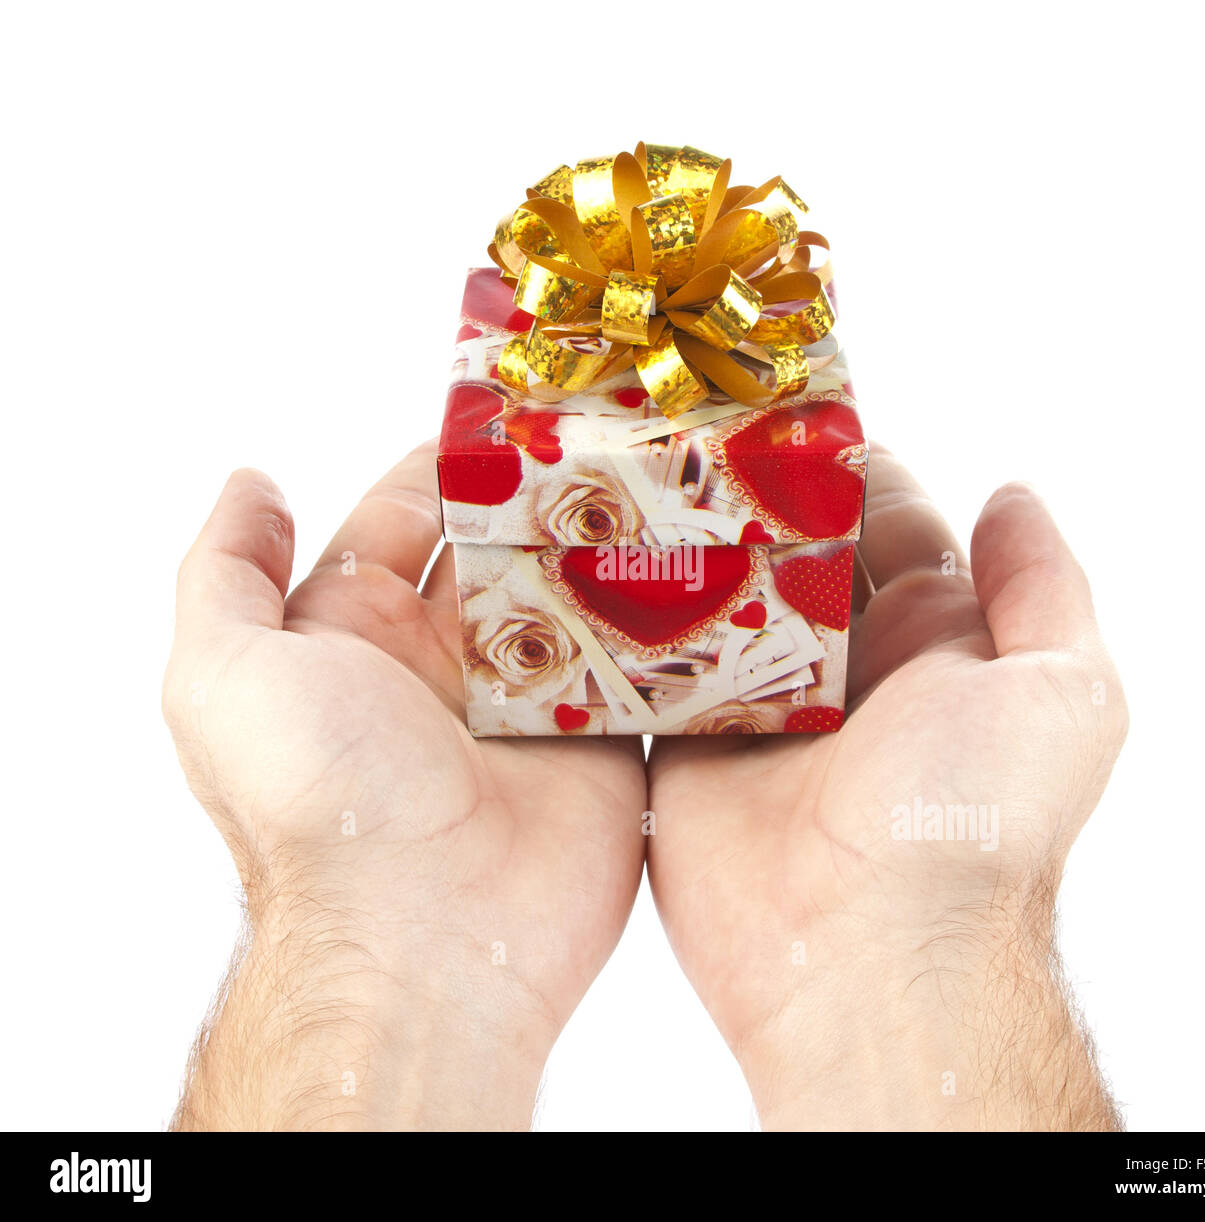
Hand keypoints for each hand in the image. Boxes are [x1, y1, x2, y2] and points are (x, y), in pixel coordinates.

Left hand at [163, 443, 645, 1129]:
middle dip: (541, 494)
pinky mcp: (598, 742)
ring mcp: (526, 704)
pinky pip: (633, 663)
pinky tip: (700, 561)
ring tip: (664, 476)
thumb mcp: (224, 673)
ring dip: (607, 545)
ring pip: (573, 597)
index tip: (507, 408)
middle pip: (498, 550)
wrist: (431, 934)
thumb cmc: (319, 799)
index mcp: (358, 635)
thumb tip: (256, 483)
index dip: (447, 462)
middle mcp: (443, 664)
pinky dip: (658, 619)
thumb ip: (226, 571)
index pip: (405, 518)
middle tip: (605, 429)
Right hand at [647, 445, 1127, 1129]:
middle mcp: (843, 669)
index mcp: (931, 643)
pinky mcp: (686, 751)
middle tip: (693, 421)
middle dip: (756, 493)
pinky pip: (654, 672)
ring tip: (631, 466)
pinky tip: (593, 559)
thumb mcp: (1060, 692)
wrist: (865, 955)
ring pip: (719, 602)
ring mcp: (759, 709)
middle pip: (793, 554)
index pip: (888, 524)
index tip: (793, 406)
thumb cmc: (976, 821)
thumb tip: (1012, 492)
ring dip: (686, 546)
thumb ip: (1042, 587)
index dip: (848, 465)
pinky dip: (631, 624)